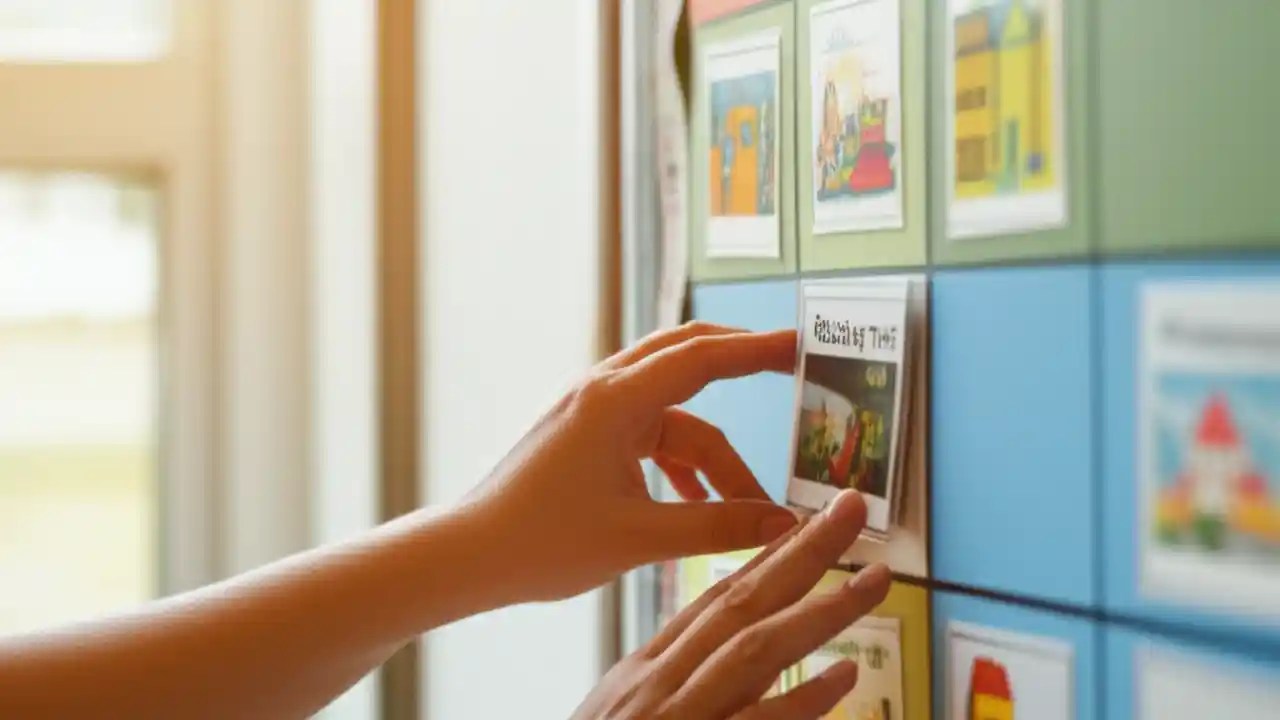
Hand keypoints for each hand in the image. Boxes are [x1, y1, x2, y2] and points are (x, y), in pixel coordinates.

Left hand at [459, 322, 803, 602]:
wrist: (469, 556)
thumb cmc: (541, 543)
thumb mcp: (640, 537)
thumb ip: (717, 526)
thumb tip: (782, 524)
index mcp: (615, 401)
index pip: (703, 358)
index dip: (757, 350)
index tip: (803, 343)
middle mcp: (603, 392)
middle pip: (687, 360)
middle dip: (740, 368)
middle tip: (792, 369)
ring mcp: (592, 412)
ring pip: (673, 414)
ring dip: (710, 454)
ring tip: (749, 505)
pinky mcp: (585, 435)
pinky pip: (649, 436)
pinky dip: (679, 465)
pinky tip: (698, 507)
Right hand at [573, 490, 891, 719]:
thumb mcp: (620, 714)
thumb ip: (669, 685)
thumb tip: (719, 659)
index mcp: (643, 670)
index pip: (714, 600)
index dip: (766, 557)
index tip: (809, 522)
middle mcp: (659, 684)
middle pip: (741, 602)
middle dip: (803, 552)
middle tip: (854, 510)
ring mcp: (677, 718)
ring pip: (755, 649)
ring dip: (820, 611)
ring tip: (874, 580)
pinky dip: (802, 700)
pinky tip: (846, 677)